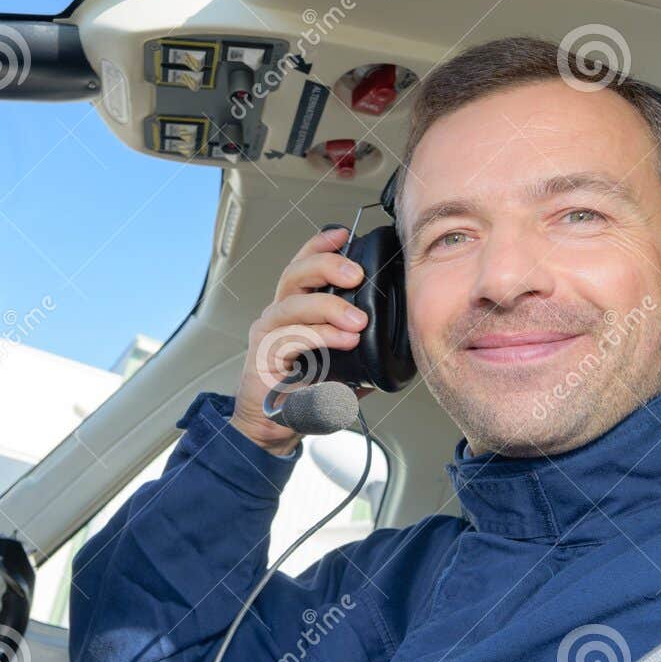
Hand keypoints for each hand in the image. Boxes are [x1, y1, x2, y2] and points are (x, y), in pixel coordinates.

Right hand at [232, 225, 368, 455]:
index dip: (321, 246)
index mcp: (296, 310)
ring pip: (292, 303)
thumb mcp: (342, 364)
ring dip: (328, 306)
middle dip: (326, 266)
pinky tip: (342, 339)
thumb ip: (360, 346)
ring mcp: (268, 334)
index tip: (344, 234)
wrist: (274, 428)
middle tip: (357, 274)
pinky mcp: (263, 356)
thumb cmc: (303, 394)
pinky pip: (291, 337)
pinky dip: (320, 335)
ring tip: (357, 320)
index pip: (304, 267)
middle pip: (295, 275)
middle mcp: (279, 316)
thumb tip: (397, 338)